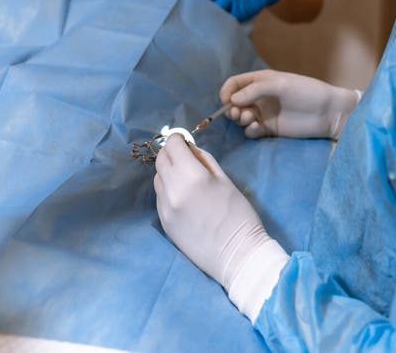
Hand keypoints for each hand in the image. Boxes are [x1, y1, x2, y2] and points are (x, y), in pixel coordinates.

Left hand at [154, 134, 287, 321]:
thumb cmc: (238, 214)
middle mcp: (172, 189)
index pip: (172, 145)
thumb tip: (189, 148)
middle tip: (185, 158)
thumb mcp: (225, 179)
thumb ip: (203, 159)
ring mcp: (165, 208)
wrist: (237, 255)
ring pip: (158, 178)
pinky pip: (160, 197)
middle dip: (171, 154)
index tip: (185, 142)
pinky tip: (184, 197)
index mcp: (191, 175)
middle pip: (161, 160)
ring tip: (185, 179)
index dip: (179, 139)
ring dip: (168, 172)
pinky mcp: (164, 223)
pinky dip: (168, 191)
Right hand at [221, 69, 360, 139]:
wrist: (328, 112)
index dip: (227, 91)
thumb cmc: (306, 92)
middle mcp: (260, 96)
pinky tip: (257, 128)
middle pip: (235, 102)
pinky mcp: (270, 129)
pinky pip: (252, 131)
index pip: (235, 84)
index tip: (226, 101)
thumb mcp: (280, 84)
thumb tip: (231, 101)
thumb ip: (255, 90)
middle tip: (237, 114)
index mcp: (261, 81)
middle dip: (231, 108)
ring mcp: (265, 113)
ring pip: (242, 117)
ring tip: (249, 119)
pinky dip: (250, 130)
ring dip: (240, 119)